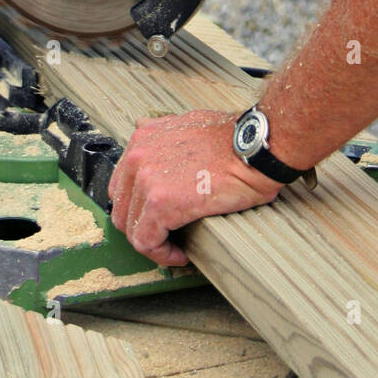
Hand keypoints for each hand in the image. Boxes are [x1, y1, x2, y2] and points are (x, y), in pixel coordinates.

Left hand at [108, 109, 280, 265]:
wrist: (256, 149)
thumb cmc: (234, 139)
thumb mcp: (188, 123)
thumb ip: (163, 132)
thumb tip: (145, 127)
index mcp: (143, 139)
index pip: (123, 185)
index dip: (138, 208)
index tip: (160, 219)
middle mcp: (138, 157)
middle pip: (122, 208)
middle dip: (142, 228)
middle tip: (166, 238)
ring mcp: (147, 180)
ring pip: (132, 229)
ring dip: (154, 244)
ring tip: (176, 249)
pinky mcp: (161, 203)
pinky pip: (147, 242)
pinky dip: (162, 254)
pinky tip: (182, 254)